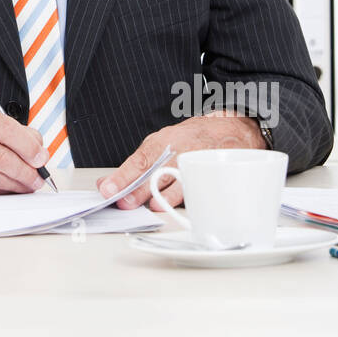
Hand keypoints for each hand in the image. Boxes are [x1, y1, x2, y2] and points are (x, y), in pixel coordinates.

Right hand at [0, 103, 50, 193]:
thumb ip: (18, 133)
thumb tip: (39, 152)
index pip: (6, 130)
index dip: (28, 147)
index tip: (41, 157)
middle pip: (1, 158)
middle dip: (26, 171)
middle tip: (39, 176)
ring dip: (18, 184)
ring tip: (29, 184)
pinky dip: (2, 190)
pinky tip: (10, 188)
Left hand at [96, 113, 265, 210]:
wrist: (231, 131)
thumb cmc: (191, 140)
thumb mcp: (162, 143)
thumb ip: (138, 165)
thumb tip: (109, 185)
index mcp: (164, 142)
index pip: (139, 161)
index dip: (122, 177)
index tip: (107, 189)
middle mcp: (180, 153)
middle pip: (156, 175)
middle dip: (138, 192)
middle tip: (125, 203)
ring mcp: (199, 166)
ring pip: (178, 186)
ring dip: (163, 198)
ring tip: (153, 205)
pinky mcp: (215, 178)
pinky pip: (200, 192)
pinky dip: (188, 201)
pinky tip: (179, 206)